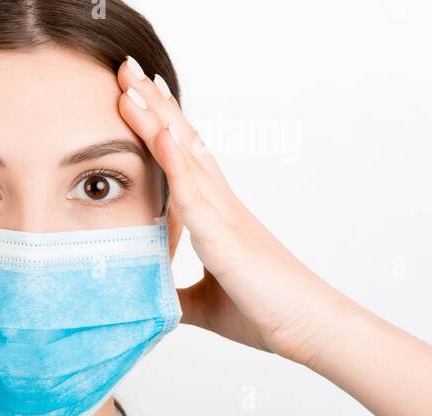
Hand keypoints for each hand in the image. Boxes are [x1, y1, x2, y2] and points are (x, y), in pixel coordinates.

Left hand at [114, 58, 346, 366]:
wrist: (306, 329)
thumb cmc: (264, 311)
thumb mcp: (203, 302)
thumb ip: (176, 293)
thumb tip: (150, 297)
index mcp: (217, 216)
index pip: (182, 159)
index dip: (159, 126)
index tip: (137, 96)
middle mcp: (221, 204)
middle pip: (182, 141)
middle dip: (152, 106)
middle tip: (126, 69)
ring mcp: (224, 215)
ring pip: (185, 155)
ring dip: (156, 119)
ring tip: (131, 84)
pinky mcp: (224, 237)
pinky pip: (195, 193)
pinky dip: (176, 162)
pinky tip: (160, 134)